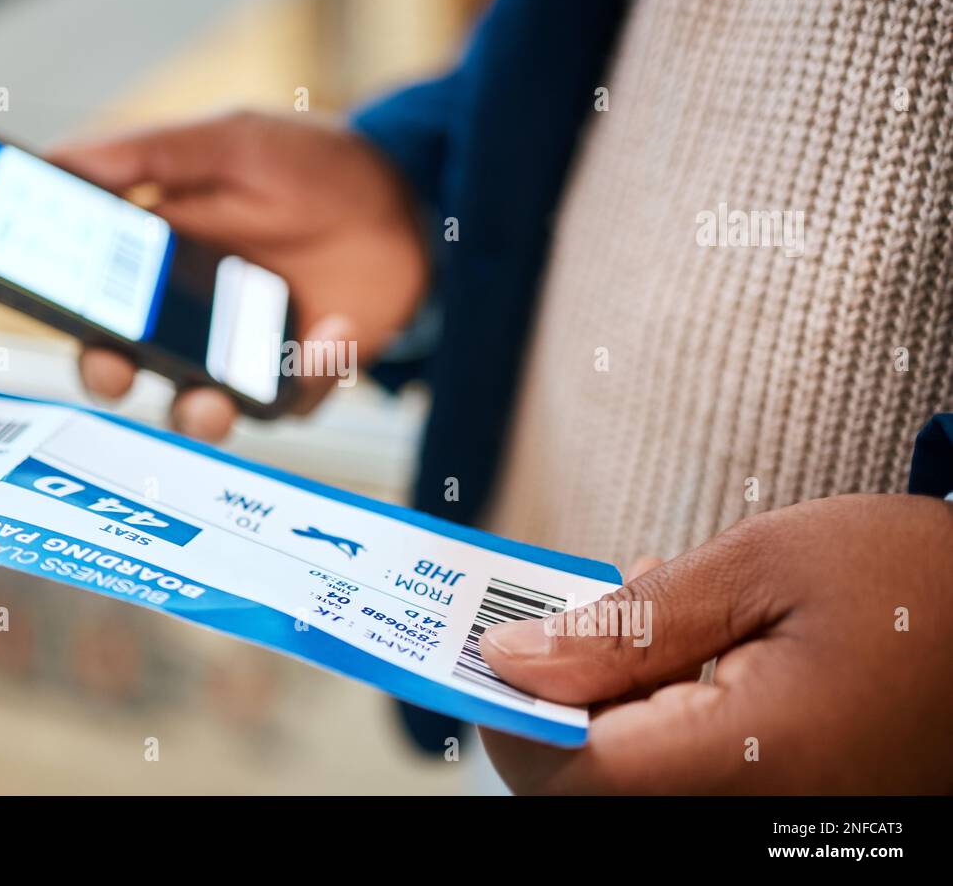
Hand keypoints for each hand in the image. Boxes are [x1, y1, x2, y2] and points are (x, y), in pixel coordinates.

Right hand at [48, 110, 426, 439]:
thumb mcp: (229, 142)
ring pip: (197, 405)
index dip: (61, 303)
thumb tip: (56, 159)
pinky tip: (331, 335)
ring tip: (211, 403)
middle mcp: (190, 313)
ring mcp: (245, 354)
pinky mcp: (300, 380)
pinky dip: (308, 377)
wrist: (411, 202)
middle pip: (127, 360)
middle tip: (114, 368)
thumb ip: (150, 155)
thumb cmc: (311, 165)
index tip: (43, 302)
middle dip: (110, 372)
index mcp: (159, 256)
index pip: (90, 292)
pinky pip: (290, 403)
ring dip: (196, 413)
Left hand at [478, 493, 952, 792]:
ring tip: (650, 608)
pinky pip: (683, 784)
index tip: (488, 637)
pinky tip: (688, 648)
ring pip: (630, 788)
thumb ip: (625, 627)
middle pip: (590, 790)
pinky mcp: (781, 816)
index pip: (570, 775)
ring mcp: (770, 828)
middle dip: (558, 698)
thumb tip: (511, 660)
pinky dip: (656, 717)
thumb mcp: (760, 570)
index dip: (510, 709)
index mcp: (749, 769)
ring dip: (608, 702)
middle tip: (576, 607)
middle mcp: (755, 824)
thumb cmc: (914, 586)